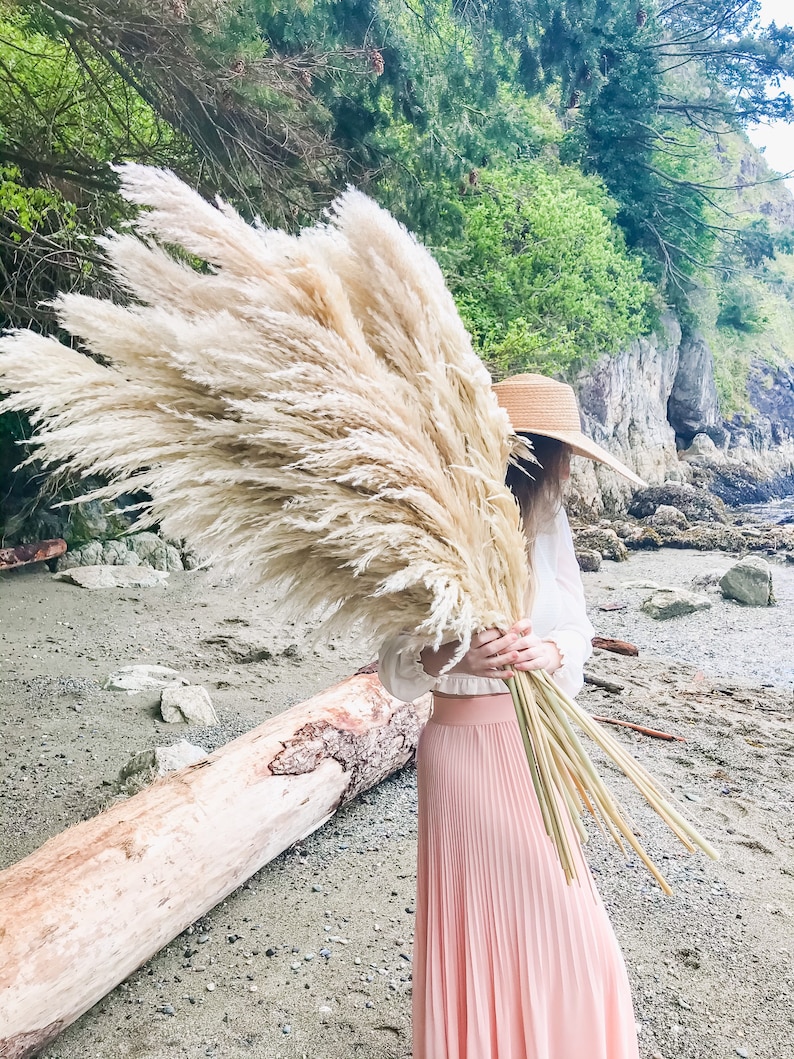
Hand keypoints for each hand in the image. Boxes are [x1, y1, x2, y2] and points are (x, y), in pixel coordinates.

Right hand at [421, 620, 562, 680]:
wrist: (443, 661)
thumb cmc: (454, 644)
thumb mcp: (461, 635)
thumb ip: (474, 630)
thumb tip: (491, 617)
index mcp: (467, 644)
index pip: (481, 638)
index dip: (492, 632)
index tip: (503, 627)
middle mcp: (472, 655)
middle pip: (489, 649)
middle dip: (503, 643)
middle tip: (514, 636)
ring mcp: (476, 666)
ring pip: (493, 662)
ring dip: (506, 658)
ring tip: (517, 654)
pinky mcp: (478, 674)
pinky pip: (491, 675)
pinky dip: (502, 674)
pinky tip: (512, 673)